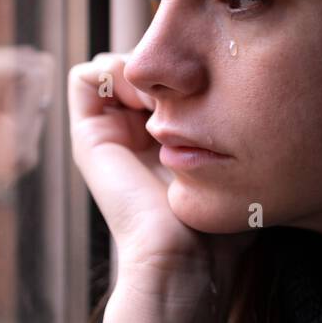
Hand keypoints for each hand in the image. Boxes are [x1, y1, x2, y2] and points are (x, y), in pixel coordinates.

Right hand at [68, 52, 254, 296]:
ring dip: (141, 68)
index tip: (211, 83)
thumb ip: (227, 128)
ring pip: (114, 66)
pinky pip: (86, 78)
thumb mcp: (231, 161)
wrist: (185, 258)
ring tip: (169, 96)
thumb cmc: (218, 221)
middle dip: (164, 64)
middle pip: (140, 64)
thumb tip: (235, 84)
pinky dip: (114, 73)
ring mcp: (108, 132)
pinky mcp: (88, 136)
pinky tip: (146, 99)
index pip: (165, 75)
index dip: (185, 68)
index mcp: (162, 137)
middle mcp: (133, 131)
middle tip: (189, 86)